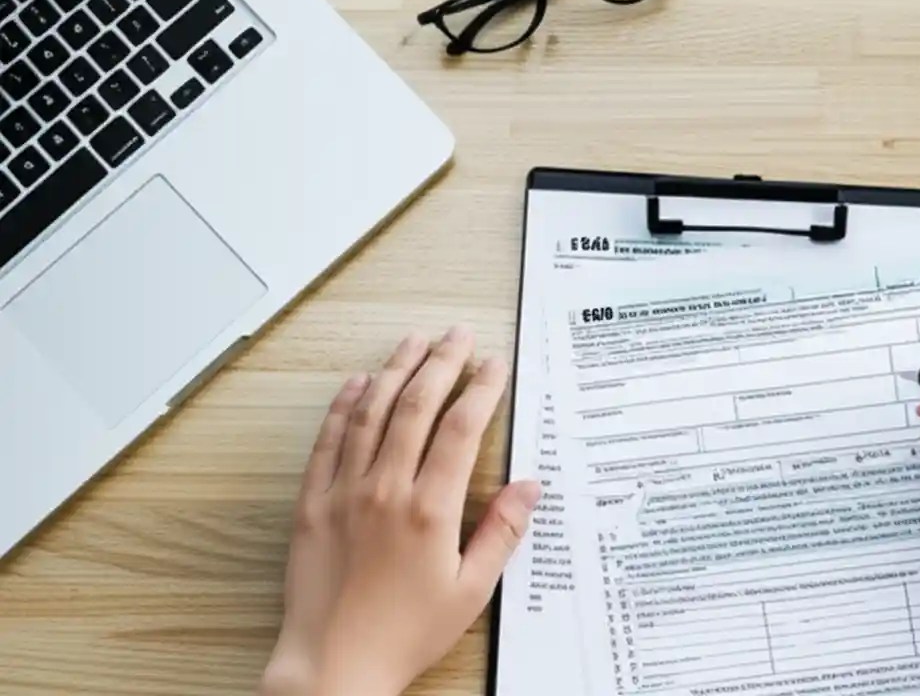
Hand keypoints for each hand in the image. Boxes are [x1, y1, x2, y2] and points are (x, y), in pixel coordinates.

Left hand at [260, 328, 540, 695]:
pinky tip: (357, 383)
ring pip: (371, 412)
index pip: (460, 429)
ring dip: (394, 370)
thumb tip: (530, 487)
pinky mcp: (312, 504)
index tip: (494, 364)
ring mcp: (344, 492)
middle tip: (459, 334)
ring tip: (414, 341)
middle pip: (416, 406)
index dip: (481, 388)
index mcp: (430, 510)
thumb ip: (501, 533)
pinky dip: (344, 406)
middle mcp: (385, 490)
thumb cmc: (405, 635)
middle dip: (441, 362)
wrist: (333, 667)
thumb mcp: (471, 592)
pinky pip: (328, 441)